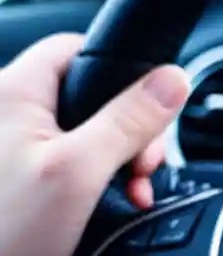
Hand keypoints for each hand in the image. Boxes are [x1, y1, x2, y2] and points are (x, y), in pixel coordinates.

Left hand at [0, 34, 189, 255]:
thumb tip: (173, 78)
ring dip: (115, 161)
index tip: (150, 113)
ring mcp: (8, 152)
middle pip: (89, 93)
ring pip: (82, 133)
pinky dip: (92, 183)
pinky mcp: (14, 186)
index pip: (80, 48)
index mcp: (12, 92)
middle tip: (137, 167)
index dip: (125, 75)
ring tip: (125, 193)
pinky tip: (103, 207)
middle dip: (128, 131)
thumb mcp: (78, 174)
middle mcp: (5, 115)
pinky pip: (66, 165)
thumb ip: (129, 120)